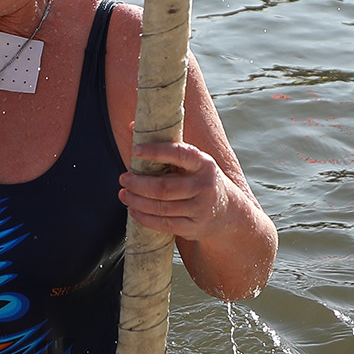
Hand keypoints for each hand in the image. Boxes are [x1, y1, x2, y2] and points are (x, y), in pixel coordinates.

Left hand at [118, 141, 234, 240]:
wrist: (229, 211)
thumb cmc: (201, 179)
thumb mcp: (191, 162)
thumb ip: (164, 146)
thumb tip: (132, 126)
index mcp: (204, 163)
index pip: (178, 153)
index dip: (155, 151)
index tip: (135, 150)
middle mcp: (205, 186)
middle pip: (164, 187)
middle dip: (139, 183)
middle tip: (123, 178)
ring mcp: (201, 209)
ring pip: (161, 207)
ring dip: (137, 201)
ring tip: (124, 194)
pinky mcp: (194, 227)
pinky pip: (165, 224)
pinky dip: (146, 218)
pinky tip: (134, 211)